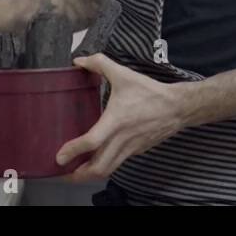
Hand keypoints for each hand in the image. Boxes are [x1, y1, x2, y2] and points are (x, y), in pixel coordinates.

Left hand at [56, 53, 186, 181]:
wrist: (177, 107)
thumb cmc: (149, 92)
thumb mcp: (123, 74)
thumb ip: (99, 64)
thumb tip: (78, 60)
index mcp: (116, 121)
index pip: (91, 142)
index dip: (73, 151)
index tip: (59, 157)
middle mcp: (122, 139)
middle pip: (98, 167)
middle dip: (78, 175)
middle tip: (61, 173)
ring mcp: (130, 148)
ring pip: (108, 170)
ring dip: (89, 175)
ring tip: (74, 174)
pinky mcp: (136, 151)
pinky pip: (116, 163)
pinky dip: (103, 167)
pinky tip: (94, 161)